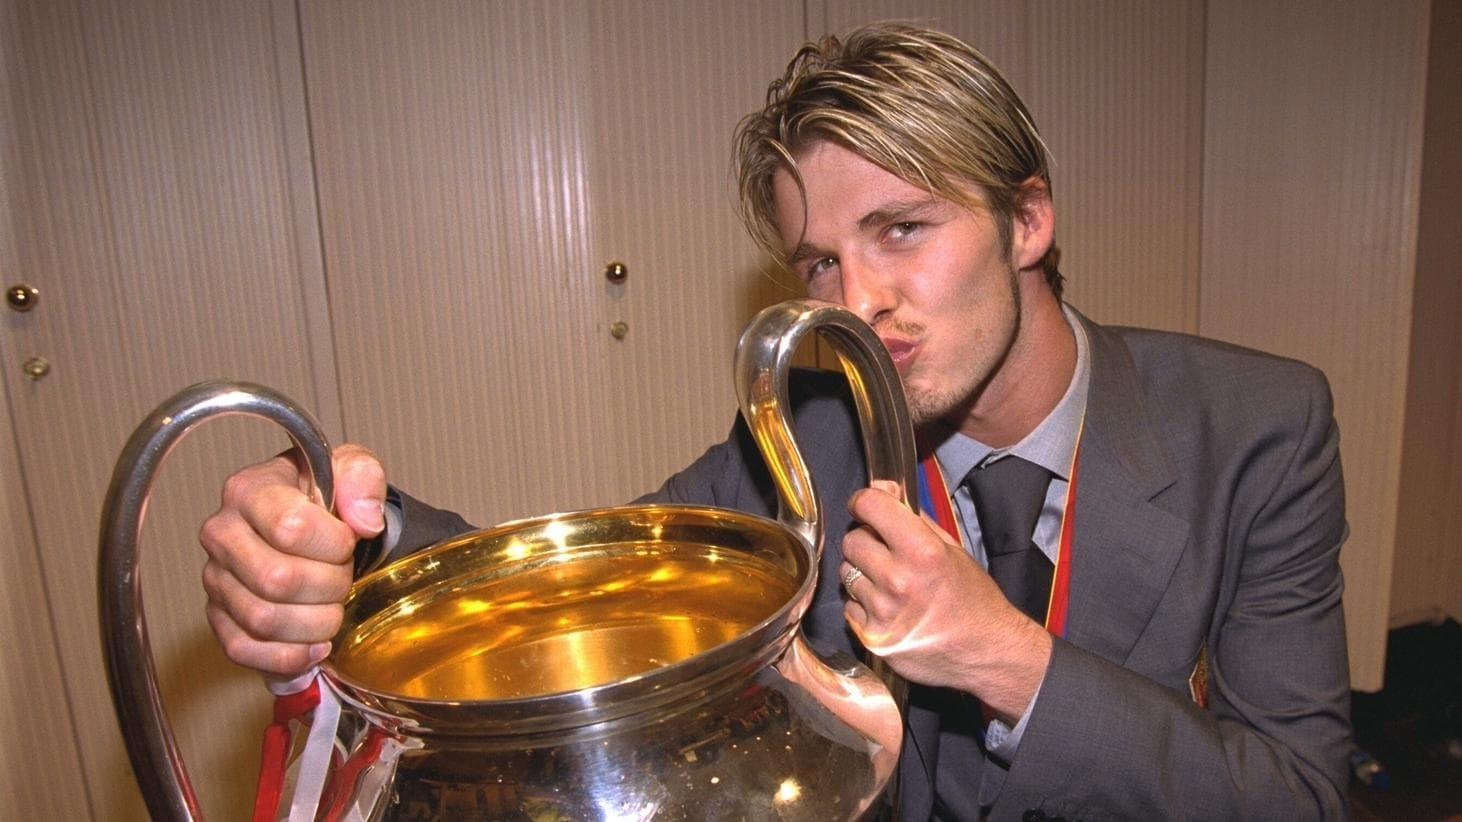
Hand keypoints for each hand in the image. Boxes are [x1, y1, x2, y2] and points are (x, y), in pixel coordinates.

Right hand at [199, 444, 385, 677]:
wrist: (311, 523)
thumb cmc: (326, 495)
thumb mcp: (353, 469)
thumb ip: (362, 478)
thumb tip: (364, 520)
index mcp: (249, 490)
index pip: (292, 529)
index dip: (334, 544)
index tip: (348, 541)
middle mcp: (222, 534)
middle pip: (278, 580)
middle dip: (329, 585)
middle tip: (344, 577)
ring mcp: (215, 579)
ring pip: (264, 621)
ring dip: (316, 623)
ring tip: (332, 606)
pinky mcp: (218, 617)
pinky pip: (243, 650)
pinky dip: (288, 655)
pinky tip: (315, 643)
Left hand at [839, 480, 1051, 722]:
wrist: (987, 652)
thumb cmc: (973, 600)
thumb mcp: (952, 549)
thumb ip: (914, 518)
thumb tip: (882, 489)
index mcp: (922, 551)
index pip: (869, 505)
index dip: (864, 501)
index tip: (865, 506)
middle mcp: (898, 580)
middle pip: (852, 539)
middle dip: (866, 540)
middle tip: (886, 552)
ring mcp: (882, 611)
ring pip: (846, 572)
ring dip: (863, 573)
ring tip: (892, 584)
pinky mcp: (872, 637)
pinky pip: (849, 605)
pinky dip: (863, 604)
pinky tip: (889, 607)